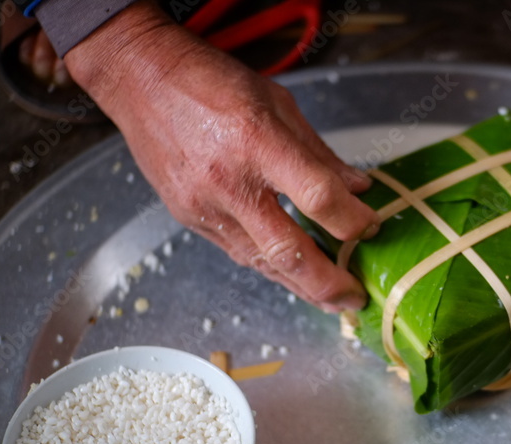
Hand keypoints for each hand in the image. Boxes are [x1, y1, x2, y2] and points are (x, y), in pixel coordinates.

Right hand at [64, 2, 378, 311]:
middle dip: (328, 283)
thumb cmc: (210, 82)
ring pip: (262, 262)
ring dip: (302, 286)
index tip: (371, 227)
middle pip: (288, 250)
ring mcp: (204, 205)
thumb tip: (358, 189)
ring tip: (334, 298)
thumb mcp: (278, 103)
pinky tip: (294, 275)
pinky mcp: (189, 218)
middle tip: (356, 298)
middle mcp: (228, 181)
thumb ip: (319, 153)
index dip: (352, 220)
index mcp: (257, 141)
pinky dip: (271, 266)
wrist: (140, 78)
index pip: (318, 196)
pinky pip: (239, 252)